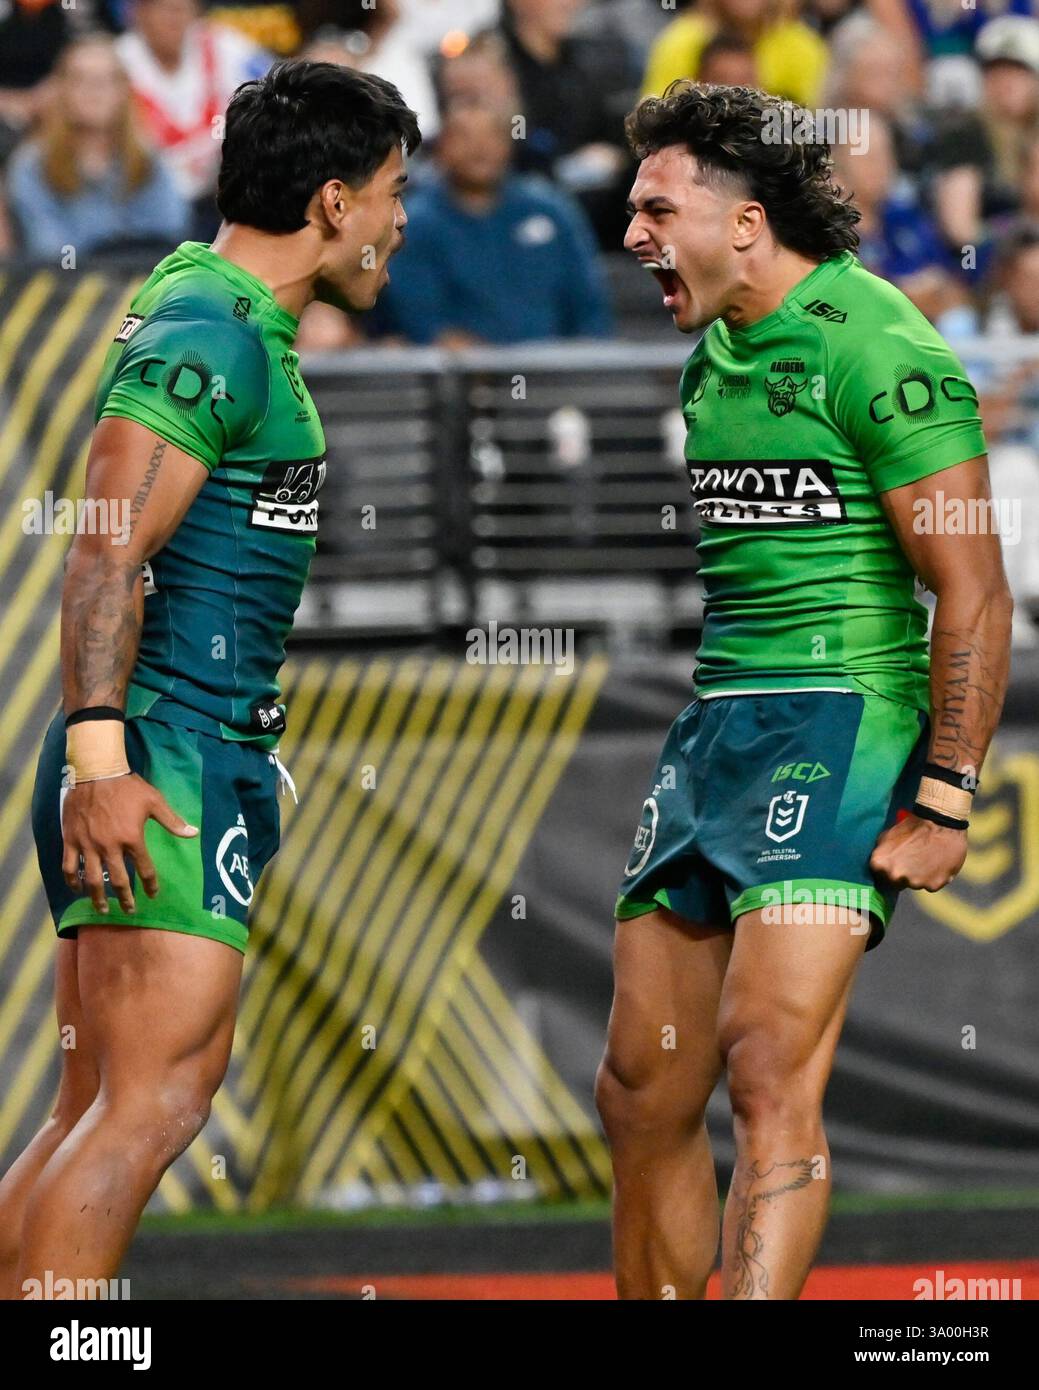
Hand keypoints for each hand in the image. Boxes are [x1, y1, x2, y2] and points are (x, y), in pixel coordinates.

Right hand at [61, 774, 197, 913]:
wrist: (96, 772)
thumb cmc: (127, 786)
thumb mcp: (154, 800)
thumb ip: (172, 821)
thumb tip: (194, 833)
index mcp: (132, 838)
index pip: (145, 869)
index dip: (151, 884)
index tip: (153, 894)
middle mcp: (110, 846)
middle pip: (119, 880)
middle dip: (125, 899)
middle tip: (129, 910)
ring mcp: (88, 845)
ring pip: (92, 879)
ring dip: (98, 897)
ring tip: (102, 909)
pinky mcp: (71, 840)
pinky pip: (69, 866)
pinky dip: (72, 880)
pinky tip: (76, 889)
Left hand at [869, 813, 966, 892]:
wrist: (943, 825)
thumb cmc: (914, 826)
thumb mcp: (889, 834)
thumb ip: (881, 851)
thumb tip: (878, 861)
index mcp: (880, 864)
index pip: (878, 874)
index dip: (886, 869)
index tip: (894, 862)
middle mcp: (895, 876)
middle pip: (896, 882)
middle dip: (901, 874)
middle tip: (911, 860)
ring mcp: (914, 883)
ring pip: (914, 884)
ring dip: (918, 876)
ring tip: (926, 859)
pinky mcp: (932, 886)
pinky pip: (930, 885)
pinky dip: (933, 878)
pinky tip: (936, 863)